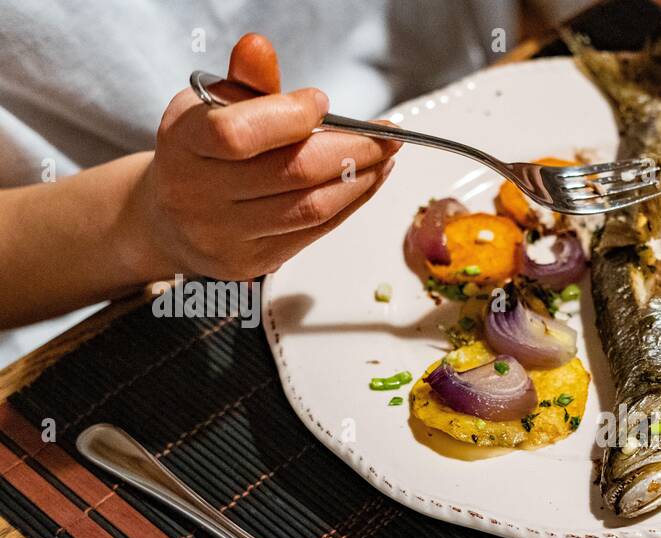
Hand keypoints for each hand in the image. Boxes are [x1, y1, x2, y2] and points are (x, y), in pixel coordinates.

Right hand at [133, 34, 399, 280]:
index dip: (289, 117)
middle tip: (386, 133)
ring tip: (385, 155)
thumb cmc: (202, 153)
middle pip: (292, 172)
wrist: (171, 218)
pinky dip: (351, 203)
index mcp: (183, 143)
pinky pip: (317, 232)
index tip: (322, 102)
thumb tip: (259, 47)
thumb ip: (244, 82)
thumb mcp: (212, 107)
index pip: (238, 133)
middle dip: (352, 149)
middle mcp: (196, 194)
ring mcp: (224, 236)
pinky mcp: (253, 263)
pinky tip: (369, 180)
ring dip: (361, 178)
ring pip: (312, 207)